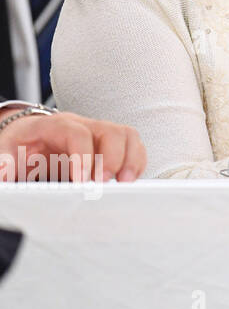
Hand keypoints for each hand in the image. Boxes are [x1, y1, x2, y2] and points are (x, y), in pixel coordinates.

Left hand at [0, 110, 145, 181]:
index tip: (83, 182)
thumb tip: (3, 172)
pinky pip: (133, 147)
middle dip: (113, 158)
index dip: (83, 157)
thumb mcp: (4, 153)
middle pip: (110, 130)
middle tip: (106, 184)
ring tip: (125, 183)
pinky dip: (136, 163)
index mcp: (54, 125)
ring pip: (126, 136)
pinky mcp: (110, 146)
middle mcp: (82, 125)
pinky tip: (128, 180)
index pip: (77, 133)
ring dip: (130, 160)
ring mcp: (99, 133)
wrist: (26, 141)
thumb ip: (3, 164)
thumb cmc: (18, 148)